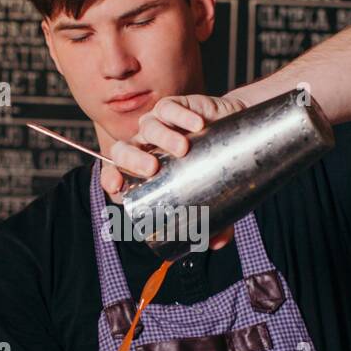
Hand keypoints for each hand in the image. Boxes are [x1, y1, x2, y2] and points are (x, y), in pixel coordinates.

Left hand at [101, 93, 245, 251]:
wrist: (238, 135)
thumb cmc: (214, 168)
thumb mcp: (215, 198)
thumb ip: (215, 223)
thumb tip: (217, 244)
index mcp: (143, 169)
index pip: (117, 174)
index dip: (112, 179)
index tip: (117, 188)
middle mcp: (146, 146)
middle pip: (124, 149)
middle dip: (132, 158)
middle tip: (152, 169)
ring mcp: (161, 125)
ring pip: (148, 127)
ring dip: (162, 137)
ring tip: (182, 149)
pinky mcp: (178, 107)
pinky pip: (171, 108)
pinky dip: (181, 116)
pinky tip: (197, 126)